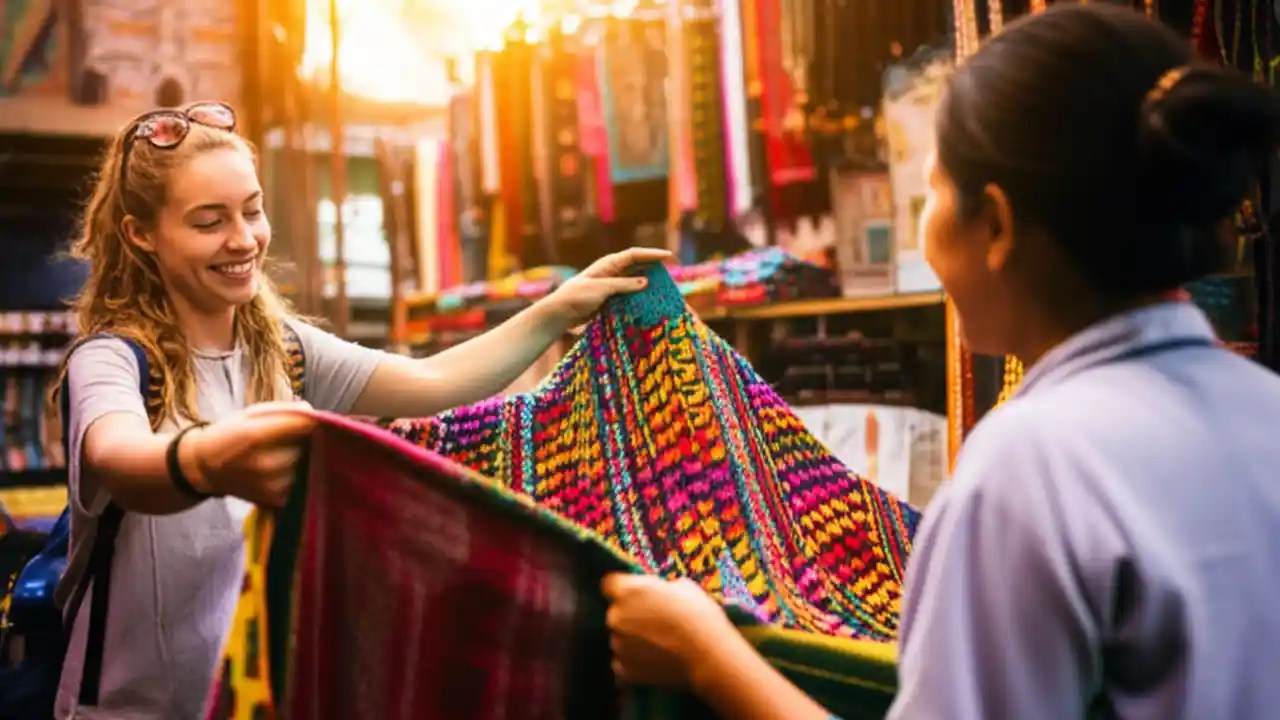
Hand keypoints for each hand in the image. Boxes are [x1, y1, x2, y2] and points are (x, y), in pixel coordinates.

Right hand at [179, 401, 316, 506]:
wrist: (205, 468)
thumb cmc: (231, 434)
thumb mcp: (251, 414)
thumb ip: (284, 411)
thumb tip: (312, 412)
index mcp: (255, 436)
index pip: (304, 425)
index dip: (311, 421)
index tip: (310, 420)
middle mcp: (264, 463)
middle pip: (309, 445)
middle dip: (306, 439)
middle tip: (292, 437)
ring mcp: (271, 485)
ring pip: (308, 464)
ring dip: (304, 458)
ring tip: (285, 453)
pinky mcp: (277, 500)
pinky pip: (303, 482)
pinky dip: (299, 474)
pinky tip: (283, 469)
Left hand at [541, 247, 672, 330]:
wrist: (560, 313)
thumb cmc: (577, 296)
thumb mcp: (602, 289)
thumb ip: (623, 285)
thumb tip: (645, 282)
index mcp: (609, 264)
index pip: (634, 255)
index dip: (651, 254)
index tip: (668, 256)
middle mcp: (612, 272)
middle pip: (637, 267)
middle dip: (653, 268)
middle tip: (671, 274)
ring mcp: (611, 285)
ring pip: (634, 282)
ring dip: (647, 285)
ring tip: (663, 290)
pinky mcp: (609, 298)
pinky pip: (628, 295)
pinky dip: (638, 298)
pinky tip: (648, 304)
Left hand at [601, 573, 740, 688]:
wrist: (709, 655)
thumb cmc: (699, 616)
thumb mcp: (685, 587)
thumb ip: (663, 588)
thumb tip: (663, 592)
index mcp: (628, 591)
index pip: (610, 584)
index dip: (623, 589)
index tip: (638, 594)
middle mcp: (616, 616)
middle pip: (616, 612)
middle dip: (631, 615)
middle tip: (657, 622)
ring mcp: (618, 644)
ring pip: (620, 638)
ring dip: (633, 640)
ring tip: (660, 645)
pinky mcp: (625, 669)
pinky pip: (622, 663)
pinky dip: (634, 662)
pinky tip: (654, 660)